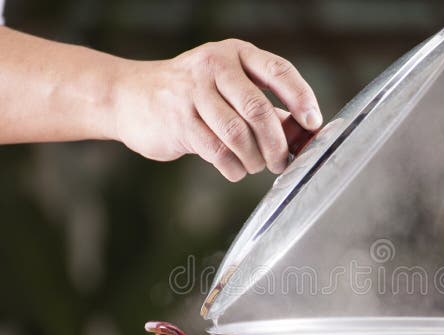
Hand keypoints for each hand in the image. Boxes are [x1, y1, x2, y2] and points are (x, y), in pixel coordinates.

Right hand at [110, 39, 322, 179]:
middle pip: (258, 109)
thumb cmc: (192, 96)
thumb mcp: (228, 86)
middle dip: (277, 142)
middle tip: (282, 161)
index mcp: (236, 53)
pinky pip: (218, 152)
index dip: (301, 98)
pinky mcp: (179, 120)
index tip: (313, 123)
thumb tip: (303, 132)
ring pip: (238, 134)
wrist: (130, 96)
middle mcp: (215, 66)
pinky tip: (236, 170)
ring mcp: (193, 92)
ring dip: (254, 158)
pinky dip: (234, 167)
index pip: (279, 71)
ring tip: (256, 165)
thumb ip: (264, 104)